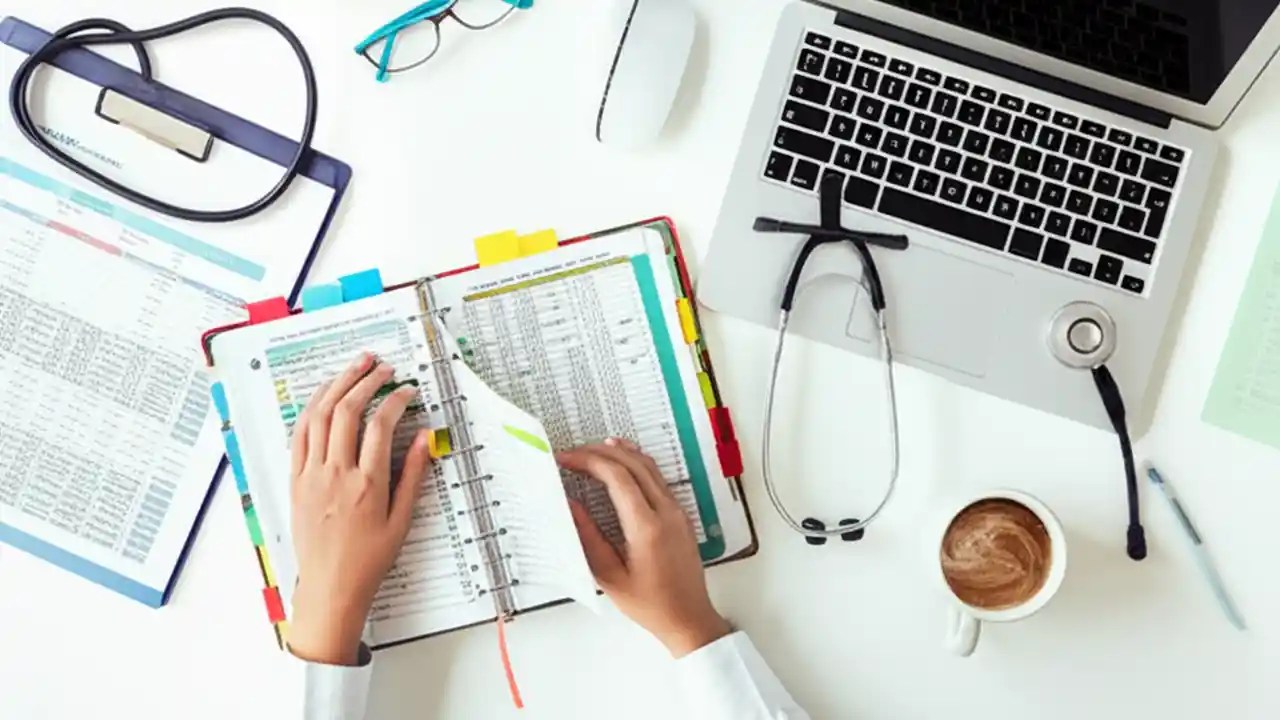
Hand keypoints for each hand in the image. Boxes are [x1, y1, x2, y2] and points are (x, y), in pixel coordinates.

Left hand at [287, 353, 429, 665]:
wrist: (330, 587)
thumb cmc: (369, 559)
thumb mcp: (402, 520)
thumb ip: (413, 475)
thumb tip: (424, 438)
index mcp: (367, 485)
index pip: (381, 425)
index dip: (396, 400)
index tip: (407, 390)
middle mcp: (335, 475)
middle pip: (348, 411)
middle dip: (365, 380)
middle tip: (381, 366)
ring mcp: (311, 475)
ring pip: (320, 416)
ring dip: (337, 385)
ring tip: (353, 367)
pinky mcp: (295, 481)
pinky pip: (299, 435)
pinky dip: (311, 409)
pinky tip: (324, 396)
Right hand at [557, 439, 730, 656]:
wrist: (689, 618)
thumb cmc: (651, 604)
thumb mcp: (610, 576)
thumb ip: (588, 538)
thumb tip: (570, 506)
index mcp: (647, 527)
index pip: (617, 477)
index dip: (588, 461)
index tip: (566, 459)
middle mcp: (667, 512)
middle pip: (633, 464)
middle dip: (600, 452)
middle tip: (574, 453)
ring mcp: (677, 511)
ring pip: (649, 466)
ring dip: (621, 453)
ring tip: (595, 448)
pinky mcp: (680, 514)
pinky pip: (658, 478)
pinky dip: (637, 464)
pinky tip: (624, 462)